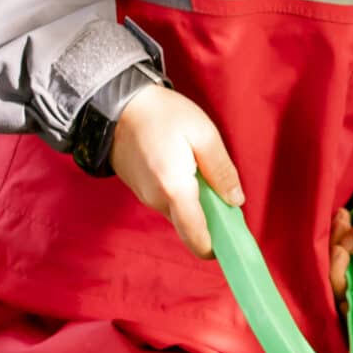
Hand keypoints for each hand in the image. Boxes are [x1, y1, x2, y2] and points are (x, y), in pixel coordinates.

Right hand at [108, 86, 243, 257]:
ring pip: (180, 216)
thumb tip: (235, 201)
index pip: (197, 238)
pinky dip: (183, 196)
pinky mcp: (141, 191)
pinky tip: (187, 169)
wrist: (116, 105)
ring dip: (197, 204)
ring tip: (203, 171)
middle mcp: (157, 201)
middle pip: (191, 230)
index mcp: (174, 189)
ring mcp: (146, 198)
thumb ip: (221, 170)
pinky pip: (169, 203)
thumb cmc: (162, 114)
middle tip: (224, 193)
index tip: (235, 241)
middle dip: (212, 221)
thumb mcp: (203, 134)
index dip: (218, 247)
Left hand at [330, 197, 352, 327]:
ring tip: (343, 219)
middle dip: (336, 260)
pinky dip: (334, 246)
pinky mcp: (352, 280)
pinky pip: (335, 271)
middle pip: (344, 296)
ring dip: (333, 248)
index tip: (341, 254)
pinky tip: (342, 223)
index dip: (346, 296)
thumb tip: (342, 247)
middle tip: (342, 226)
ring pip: (335, 282)